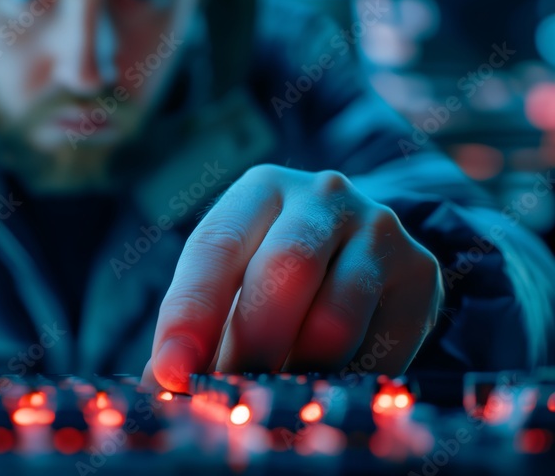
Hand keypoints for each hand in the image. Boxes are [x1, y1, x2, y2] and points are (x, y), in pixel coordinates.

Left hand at [145, 165, 441, 391]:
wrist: (361, 243)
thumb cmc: (271, 266)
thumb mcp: (230, 276)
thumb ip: (197, 323)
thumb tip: (163, 383)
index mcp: (261, 189)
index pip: (217, 246)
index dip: (190, 314)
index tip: (172, 372)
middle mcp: (324, 196)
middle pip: (284, 273)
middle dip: (249, 345)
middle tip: (228, 395)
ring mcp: (380, 229)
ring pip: (335, 320)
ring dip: (295, 370)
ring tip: (273, 391)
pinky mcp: (420, 273)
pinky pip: (379, 349)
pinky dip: (341, 380)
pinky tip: (321, 381)